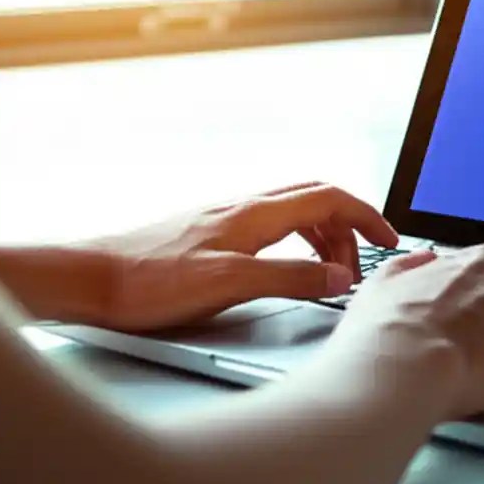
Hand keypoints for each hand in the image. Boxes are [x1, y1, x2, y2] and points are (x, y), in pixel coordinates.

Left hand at [73, 182, 396, 330]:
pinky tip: (286, 266)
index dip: (368, 217)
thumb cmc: (151, 281)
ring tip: (328, 271)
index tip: (390, 240)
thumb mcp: (232, 284)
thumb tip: (339, 279)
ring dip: (323, 235)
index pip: (331, 198)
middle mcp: (244, 207)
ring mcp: (226, 218)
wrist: (92, 279)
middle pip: (316, 198)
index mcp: (256, 213)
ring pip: (294, 211)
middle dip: (349, 225)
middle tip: (359, 262)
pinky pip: (271, 225)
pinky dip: (296, 241)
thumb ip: (292, 279)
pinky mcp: (211, 233)